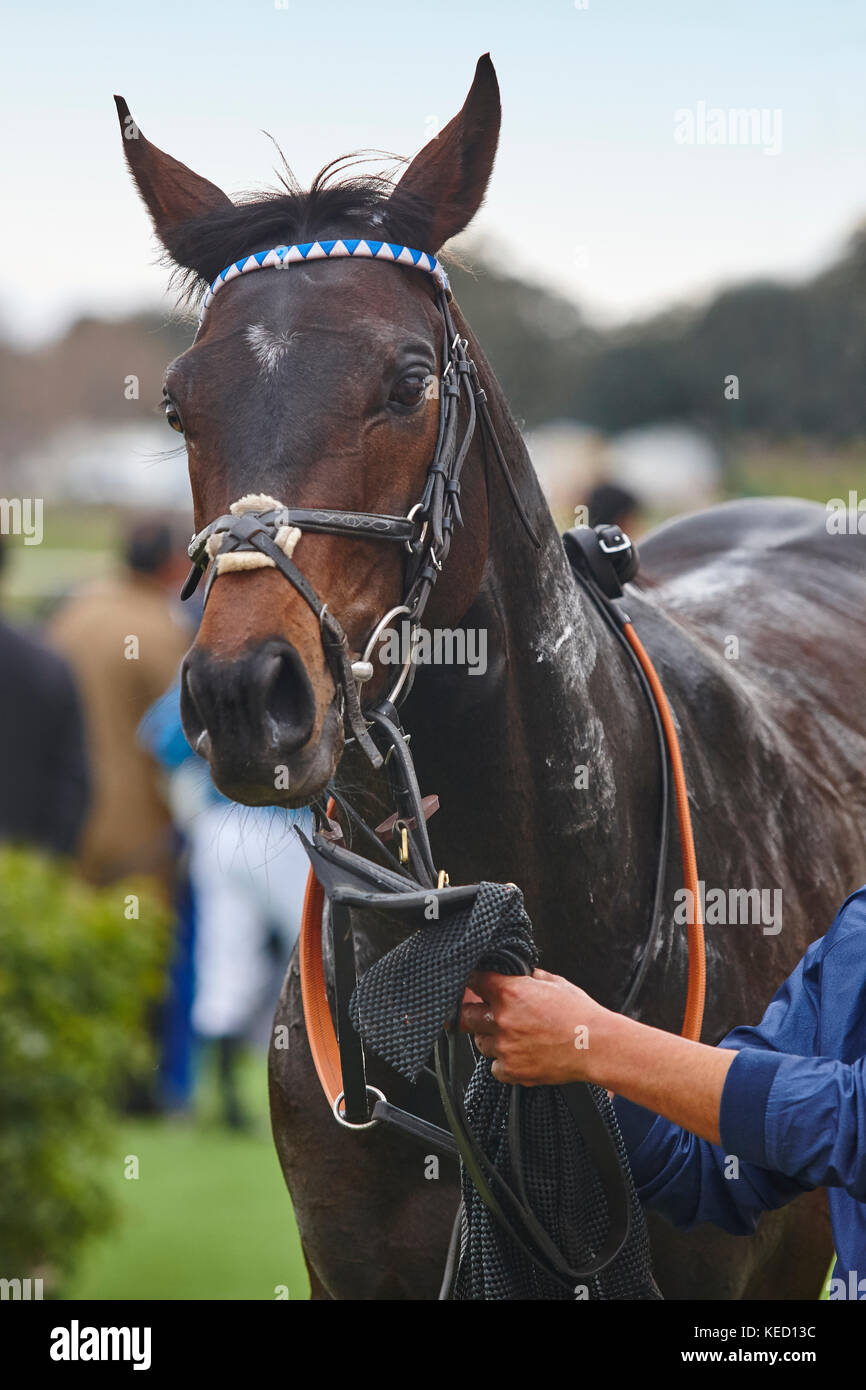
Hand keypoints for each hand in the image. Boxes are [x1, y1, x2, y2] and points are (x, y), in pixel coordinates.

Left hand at [459, 968, 606, 1085]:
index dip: (475, 983)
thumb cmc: (579, 1013)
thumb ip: (528, 976)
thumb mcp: (554, 982)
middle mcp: (502, 1019)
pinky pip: (494, 1067)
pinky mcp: (511, 1070)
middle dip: (477, 1012)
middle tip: (490, 1014)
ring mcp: (504, 1047)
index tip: (476, 987)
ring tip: (512, 1036)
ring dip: (490, 1038)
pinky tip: (519, 1054)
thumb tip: (517, 973)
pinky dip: (503, 1062)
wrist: (596, 1045)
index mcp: (510, 992)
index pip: (474, 982)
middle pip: (467, 1015)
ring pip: (480, 1042)